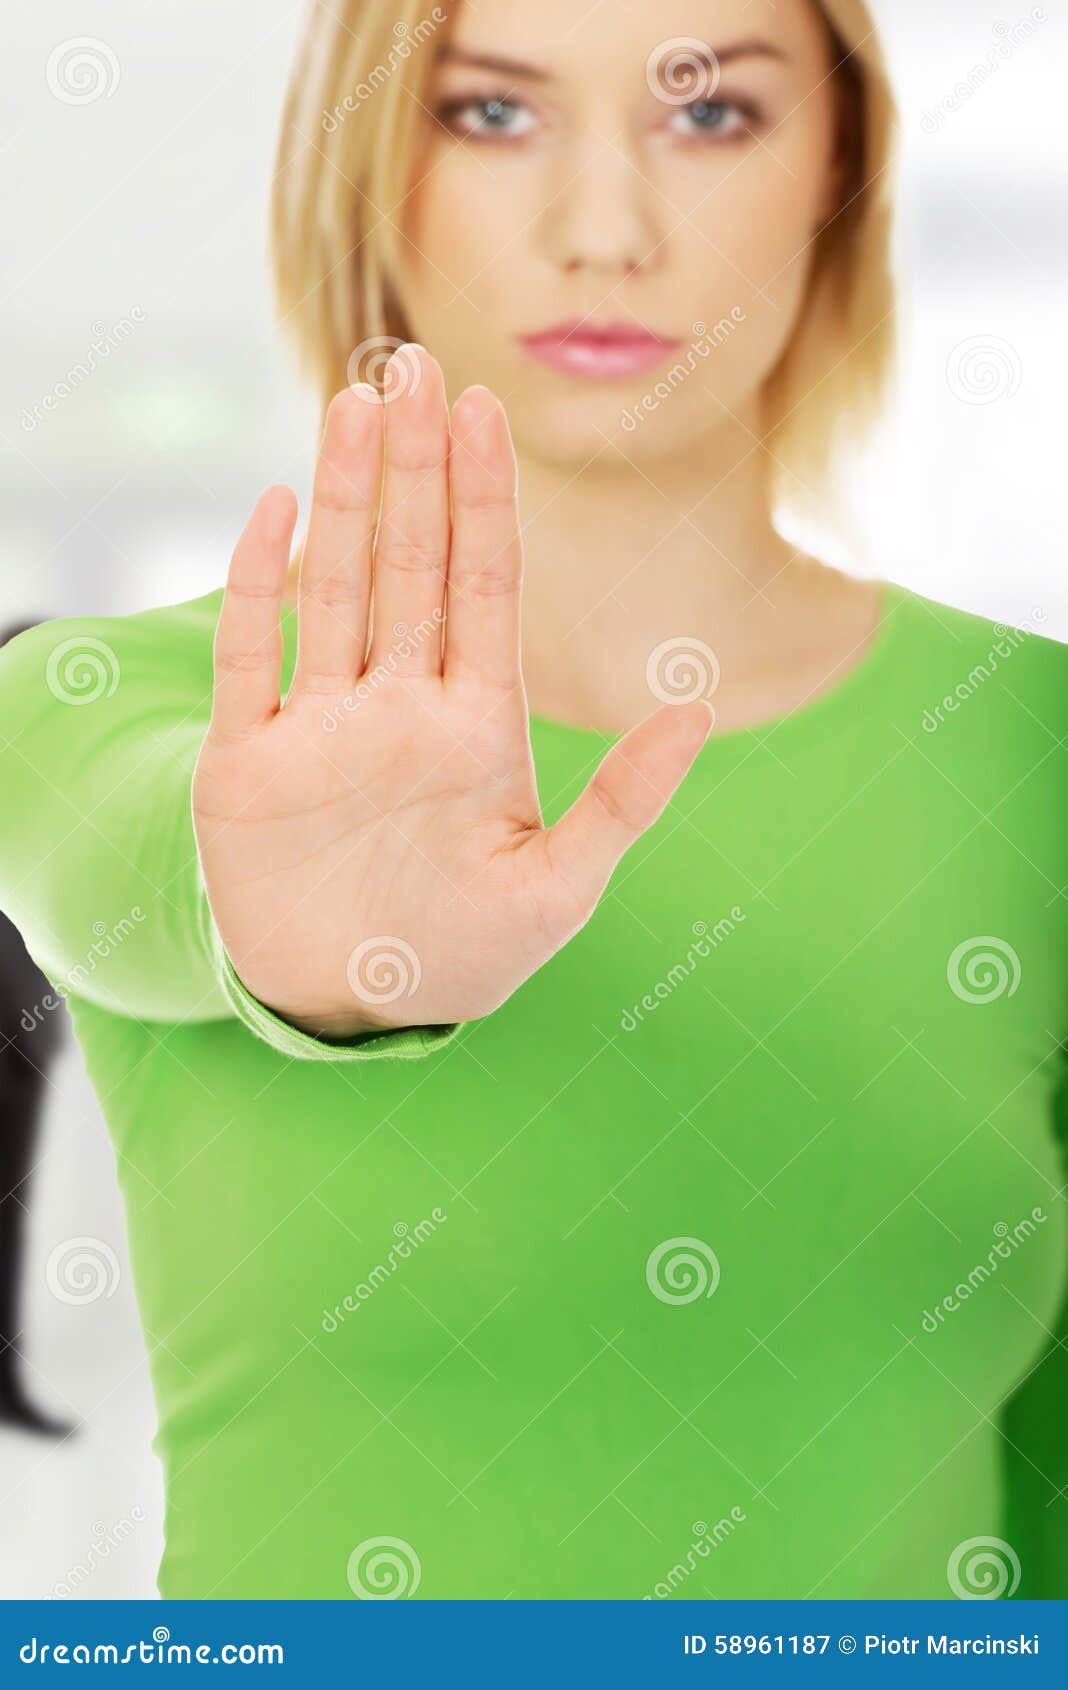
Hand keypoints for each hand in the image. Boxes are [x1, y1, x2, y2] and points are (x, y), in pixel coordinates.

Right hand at [193, 346, 712, 1037]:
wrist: (356, 1008)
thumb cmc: (463, 954)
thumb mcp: (559, 887)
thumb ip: (623, 799)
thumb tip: (697, 707)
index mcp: (475, 725)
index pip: (482, 586)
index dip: (484, 498)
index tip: (487, 412)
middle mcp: (398, 706)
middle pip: (409, 562)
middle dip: (415, 467)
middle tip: (417, 365)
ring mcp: (320, 725)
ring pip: (333, 585)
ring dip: (341, 496)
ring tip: (354, 404)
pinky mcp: (247, 759)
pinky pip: (249, 652)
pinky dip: (256, 584)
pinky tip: (273, 511)